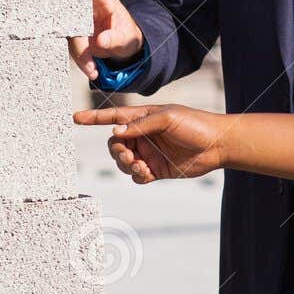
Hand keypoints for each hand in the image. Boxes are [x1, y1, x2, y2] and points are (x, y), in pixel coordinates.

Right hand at [69, 0, 144, 79]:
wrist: (124, 46)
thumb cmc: (127, 35)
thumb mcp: (127, 37)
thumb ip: (115, 38)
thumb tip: (101, 40)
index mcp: (104, 2)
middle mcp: (89, 9)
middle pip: (75, 15)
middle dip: (77, 36)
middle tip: (84, 55)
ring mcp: (80, 21)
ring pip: (71, 34)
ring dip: (79, 53)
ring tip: (91, 69)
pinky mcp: (76, 35)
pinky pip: (73, 46)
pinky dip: (80, 59)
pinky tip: (90, 69)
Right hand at [73, 104, 226, 182]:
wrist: (217, 145)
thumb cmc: (195, 124)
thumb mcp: (168, 118)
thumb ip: (141, 124)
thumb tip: (116, 132)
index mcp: (143, 118)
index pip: (113, 117)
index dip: (94, 118)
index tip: (75, 118)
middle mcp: (143, 135)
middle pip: (115, 144)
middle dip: (117, 151)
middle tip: (130, 155)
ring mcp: (149, 153)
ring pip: (123, 162)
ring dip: (126, 165)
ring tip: (141, 166)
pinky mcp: (157, 169)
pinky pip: (136, 175)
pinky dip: (137, 175)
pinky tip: (147, 173)